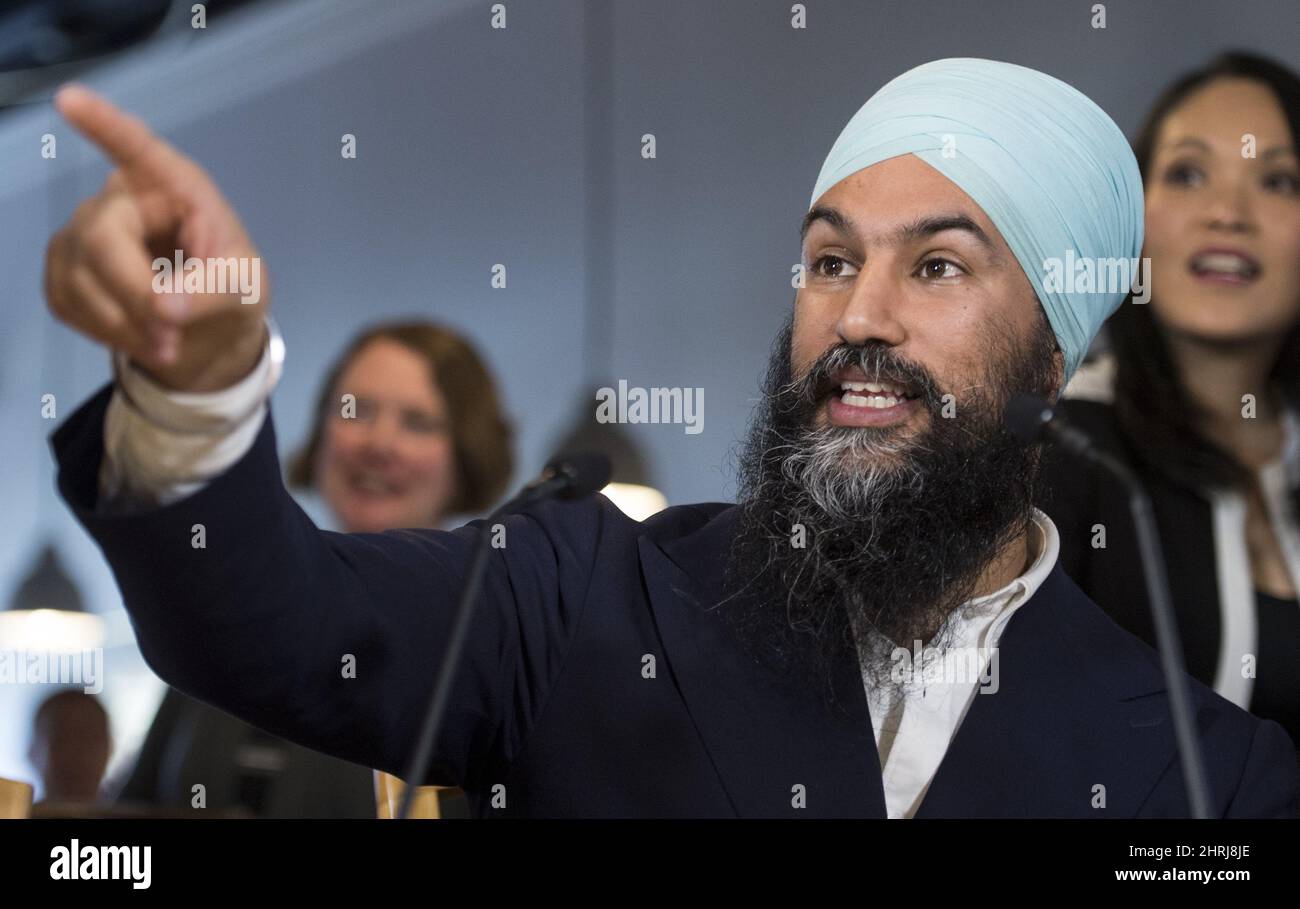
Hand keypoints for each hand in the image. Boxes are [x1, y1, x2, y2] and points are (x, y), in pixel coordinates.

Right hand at [45, 84, 270, 391]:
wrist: (209, 328)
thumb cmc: (232, 284)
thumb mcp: (245, 287)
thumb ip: (214, 291)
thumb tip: (165, 306)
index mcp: (175, 186)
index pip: (137, 148)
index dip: (103, 125)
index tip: (70, 100)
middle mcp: (122, 199)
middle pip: (102, 238)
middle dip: (135, 293)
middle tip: (171, 332)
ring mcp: (84, 233)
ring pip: (82, 278)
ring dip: (128, 324)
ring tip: (168, 341)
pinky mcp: (64, 268)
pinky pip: (68, 302)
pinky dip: (108, 332)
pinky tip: (139, 333)